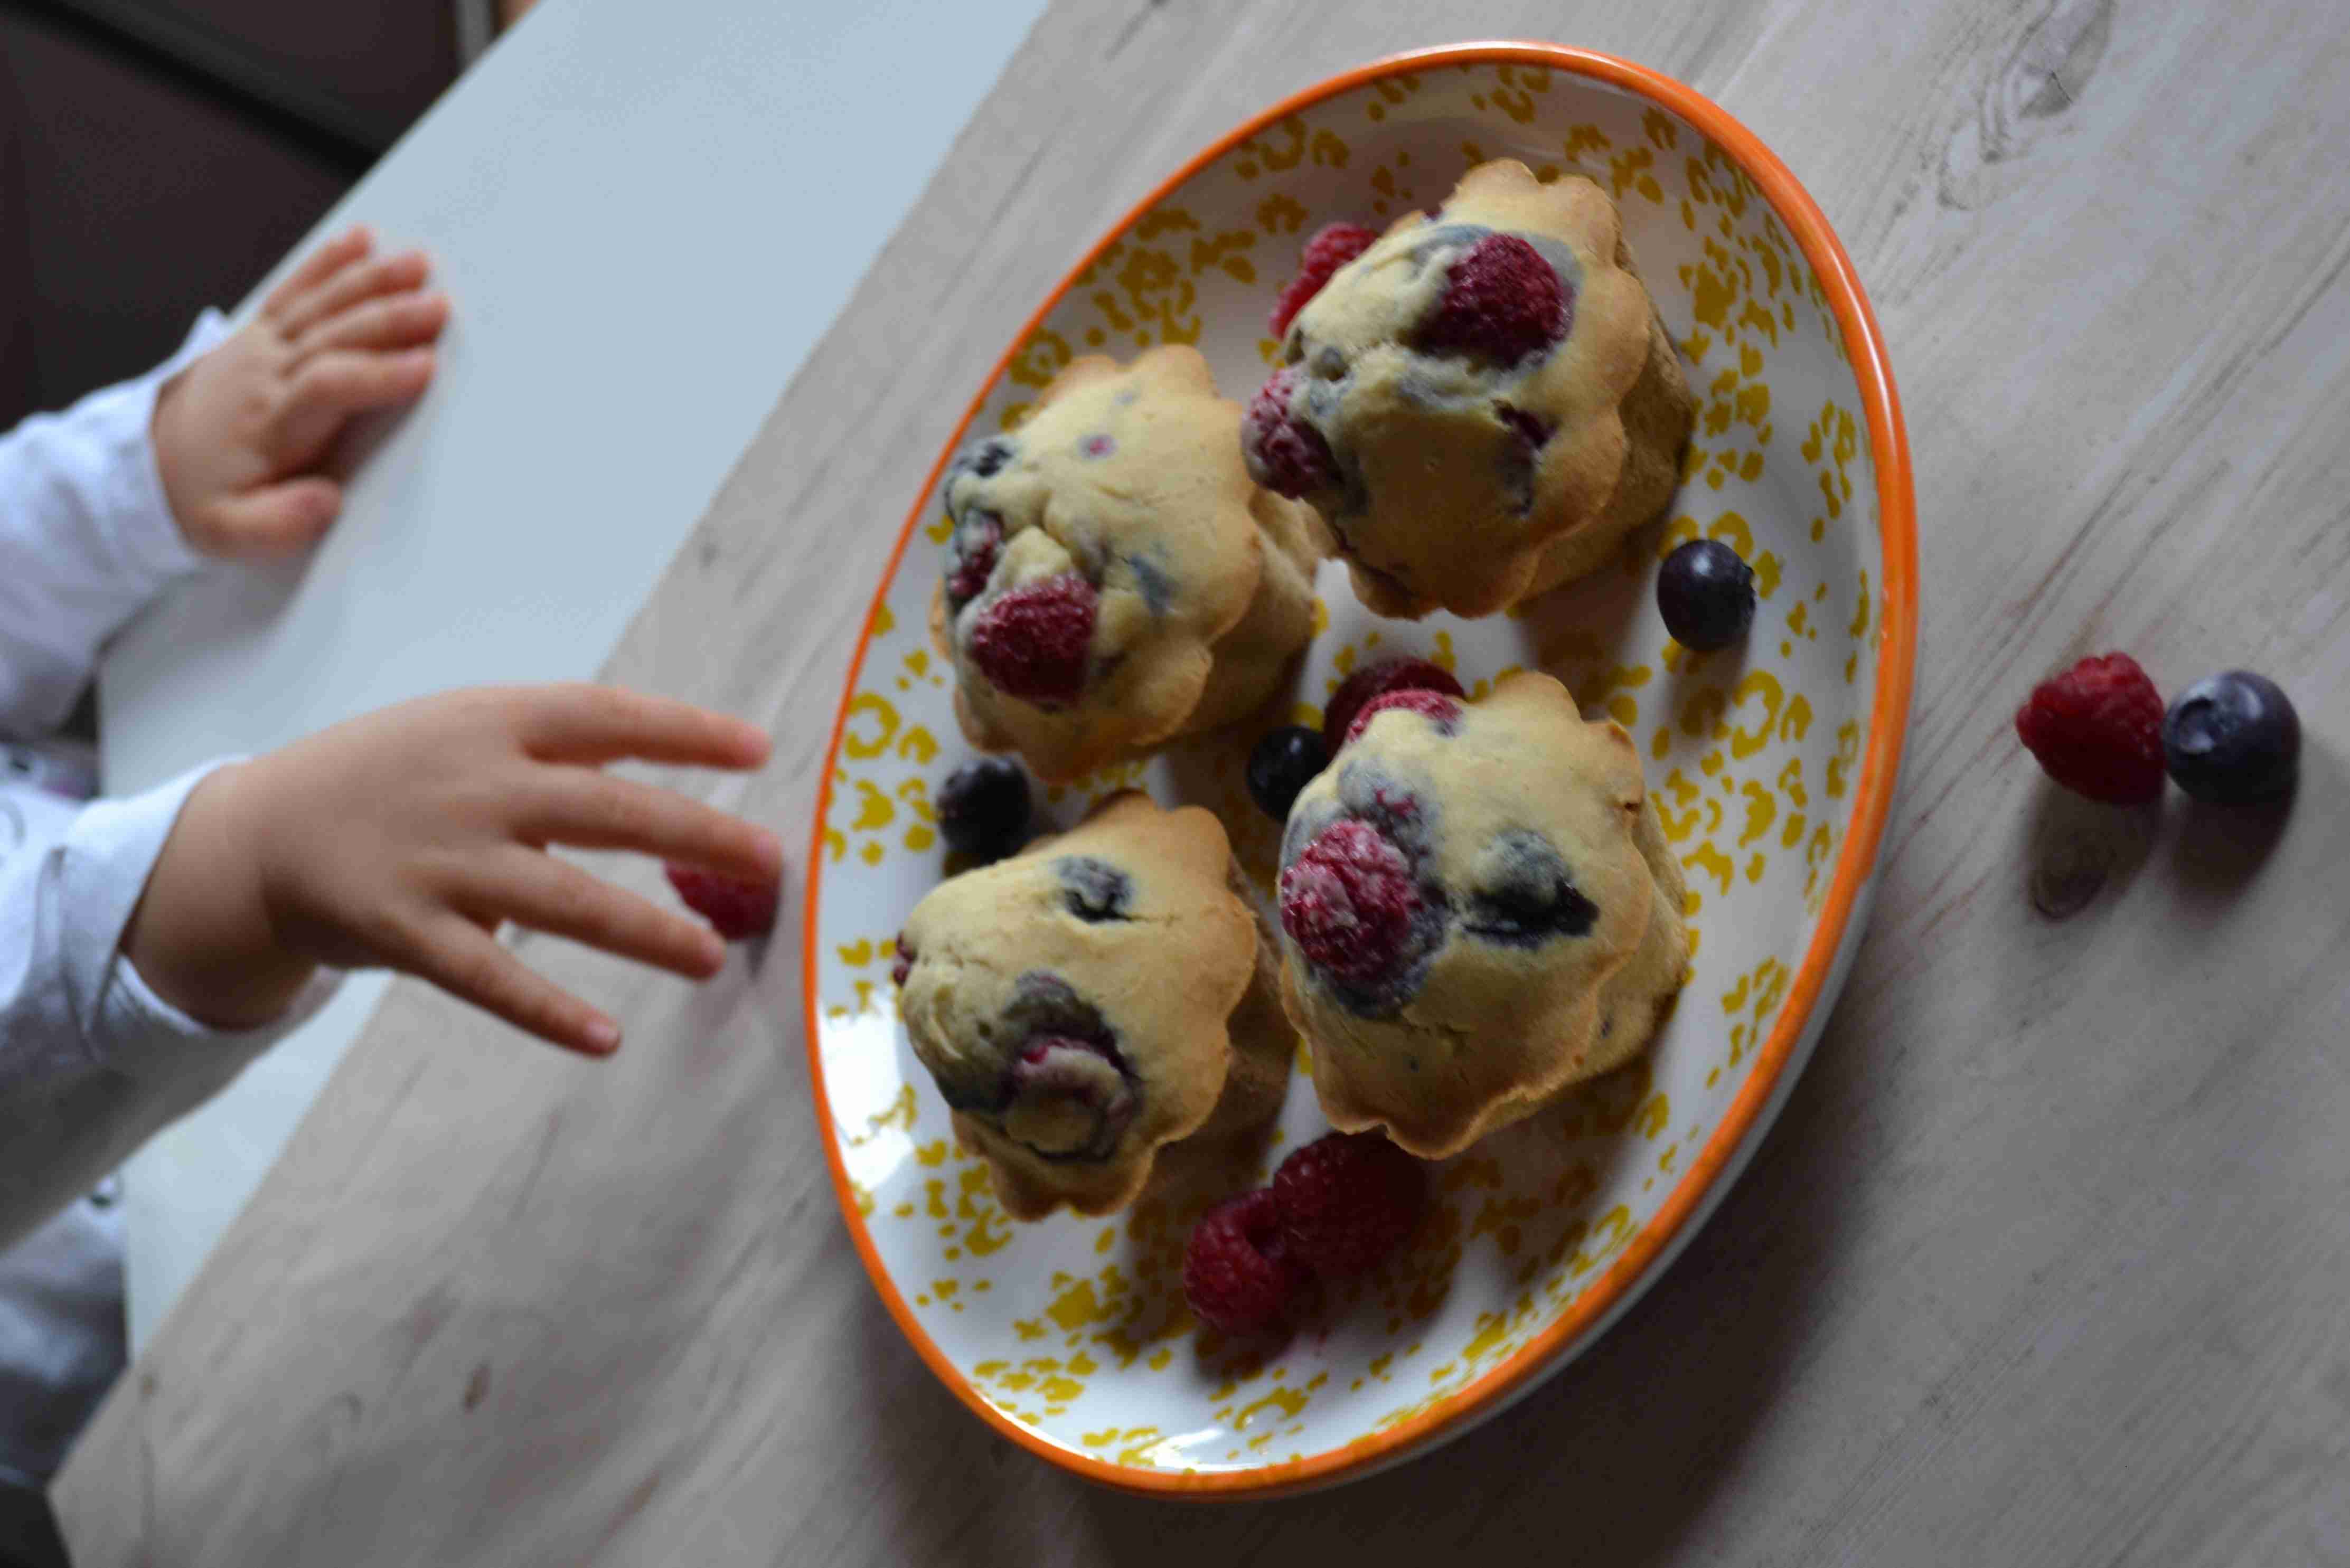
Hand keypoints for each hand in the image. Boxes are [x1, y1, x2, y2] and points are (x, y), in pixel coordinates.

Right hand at [124, 685, 781, 1054]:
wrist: (261, 833)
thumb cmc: (397, 777)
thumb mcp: (469, 731)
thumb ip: (563, 747)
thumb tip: (681, 761)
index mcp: (495, 723)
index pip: (607, 717)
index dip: (685, 733)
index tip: (758, 750)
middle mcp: (474, 787)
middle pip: (605, 810)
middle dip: (695, 833)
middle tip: (771, 860)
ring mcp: (439, 861)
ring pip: (562, 901)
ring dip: (644, 931)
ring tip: (710, 956)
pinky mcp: (405, 931)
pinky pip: (489, 979)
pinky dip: (547, 1011)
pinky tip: (604, 1040)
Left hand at [151, 226, 449, 558]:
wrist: (150, 465)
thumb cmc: (205, 499)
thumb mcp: (230, 535)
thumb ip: (277, 526)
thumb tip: (326, 502)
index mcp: (271, 425)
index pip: (327, 388)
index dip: (376, 375)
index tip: (424, 367)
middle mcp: (266, 376)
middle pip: (333, 337)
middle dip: (388, 320)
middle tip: (438, 307)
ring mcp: (262, 348)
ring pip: (321, 306)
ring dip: (371, 282)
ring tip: (416, 264)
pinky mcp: (261, 334)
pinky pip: (296, 290)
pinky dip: (328, 263)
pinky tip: (361, 241)